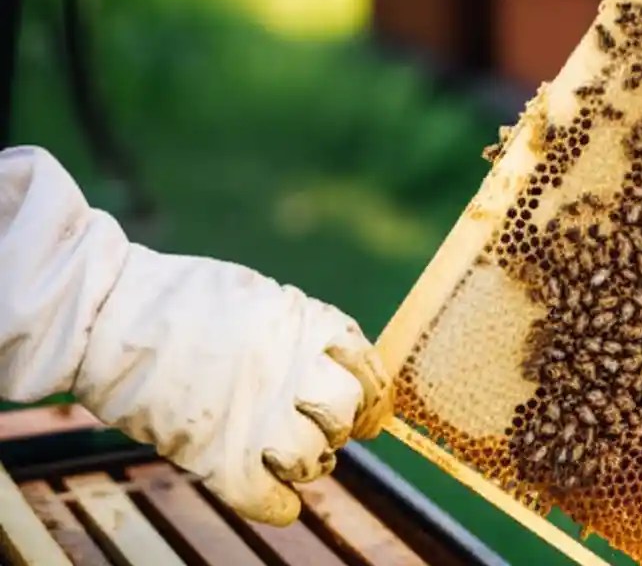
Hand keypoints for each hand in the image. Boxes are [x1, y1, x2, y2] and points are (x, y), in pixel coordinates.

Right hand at [72, 246, 391, 524]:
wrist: (104, 312)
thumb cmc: (178, 300)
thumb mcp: (259, 297)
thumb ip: (301, 330)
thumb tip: (341, 367)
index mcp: (302, 324)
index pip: (366, 365)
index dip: (376, 393)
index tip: (375, 410)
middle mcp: (288, 368)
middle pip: (346, 411)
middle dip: (342, 425)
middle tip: (324, 431)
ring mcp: (253, 413)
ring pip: (313, 457)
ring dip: (309, 463)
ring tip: (291, 456)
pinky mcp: (215, 454)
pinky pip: (268, 499)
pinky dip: (279, 505)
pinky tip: (277, 498)